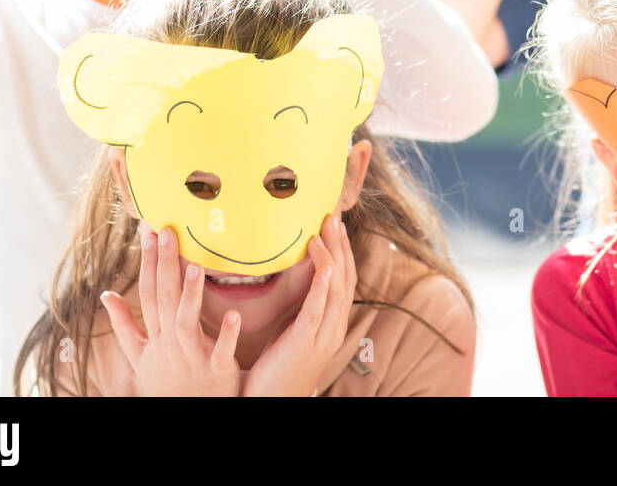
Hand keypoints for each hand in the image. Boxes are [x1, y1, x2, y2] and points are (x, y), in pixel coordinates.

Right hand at [100, 225, 241, 396]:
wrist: (183, 418)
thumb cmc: (165, 384)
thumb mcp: (139, 356)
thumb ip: (125, 325)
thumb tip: (106, 294)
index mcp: (155, 335)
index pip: (148, 291)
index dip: (147, 261)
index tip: (148, 229)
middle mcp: (170, 342)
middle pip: (164, 298)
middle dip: (164, 264)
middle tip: (167, 230)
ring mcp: (192, 356)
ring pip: (187, 322)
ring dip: (191, 294)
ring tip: (197, 266)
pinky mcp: (216, 371)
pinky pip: (221, 351)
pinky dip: (226, 334)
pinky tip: (234, 314)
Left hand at [242, 215, 356, 396]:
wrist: (272, 401)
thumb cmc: (279, 365)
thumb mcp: (293, 328)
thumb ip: (301, 304)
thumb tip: (297, 273)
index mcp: (332, 321)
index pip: (344, 277)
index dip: (342, 249)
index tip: (334, 223)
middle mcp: (334, 326)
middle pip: (344, 277)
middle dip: (339, 245)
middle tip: (332, 215)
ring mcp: (322, 336)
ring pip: (335, 289)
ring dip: (331, 257)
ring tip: (323, 232)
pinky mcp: (305, 343)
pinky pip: (318, 311)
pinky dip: (322, 287)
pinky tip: (323, 267)